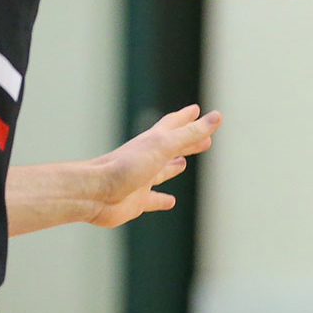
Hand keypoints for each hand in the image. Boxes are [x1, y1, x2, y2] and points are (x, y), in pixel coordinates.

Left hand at [84, 105, 219, 227]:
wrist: (95, 193)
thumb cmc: (126, 166)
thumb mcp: (163, 146)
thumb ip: (190, 133)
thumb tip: (217, 116)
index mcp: (152, 143)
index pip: (173, 125)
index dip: (186, 118)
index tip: (197, 110)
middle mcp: (147, 159)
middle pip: (171, 147)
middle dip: (187, 142)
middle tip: (204, 139)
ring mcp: (141, 180)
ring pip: (162, 171)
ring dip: (173, 167)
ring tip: (183, 163)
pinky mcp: (137, 201)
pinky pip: (153, 199)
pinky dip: (162, 200)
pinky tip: (170, 201)